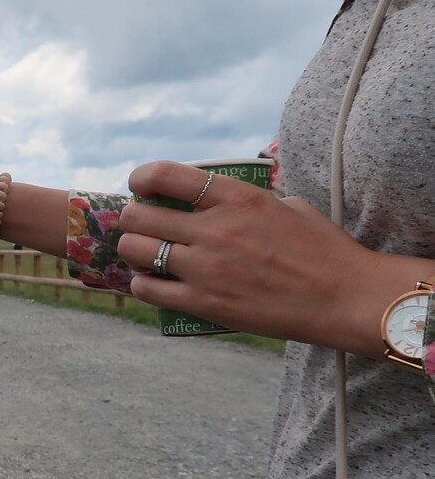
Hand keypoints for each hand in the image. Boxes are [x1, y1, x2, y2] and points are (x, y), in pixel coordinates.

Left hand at [117, 162, 418, 353]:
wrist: (344, 298)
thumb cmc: (322, 250)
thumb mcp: (287, 205)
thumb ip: (247, 199)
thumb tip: (218, 196)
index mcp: (237, 197)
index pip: (166, 175)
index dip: (142, 178)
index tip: (140, 186)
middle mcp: (215, 229)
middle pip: (139, 215)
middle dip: (133, 218)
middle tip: (142, 225)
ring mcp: (206, 268)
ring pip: (135, 250)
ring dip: (133, 250)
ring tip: (145, 253)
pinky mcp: (204, 303)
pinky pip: (147, 289)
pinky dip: (142, 283)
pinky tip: (151, 281)